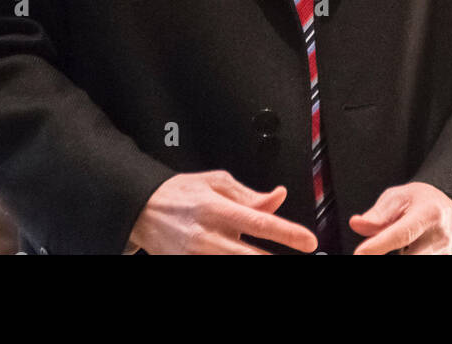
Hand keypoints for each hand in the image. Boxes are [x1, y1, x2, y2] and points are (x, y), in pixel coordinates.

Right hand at [127, 170, 318, 254]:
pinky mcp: (188, 264)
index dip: (287, 233)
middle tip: (300, 259)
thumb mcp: (216, 182)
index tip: (308, 241)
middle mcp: (208, 234)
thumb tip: (278, 197)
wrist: (142, 208)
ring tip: (270, 259)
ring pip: (234, 265)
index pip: (259, 221)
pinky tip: (247, 258)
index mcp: (217, 208)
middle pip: (250, 255)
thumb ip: (249, 194)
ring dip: (256, 262)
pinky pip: (215, 268)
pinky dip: (231, 264)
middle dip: (273, 260)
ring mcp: (197, 254)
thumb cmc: (180, 192)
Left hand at [350, 181, 451, 253]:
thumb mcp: (399, 197)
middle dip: (388, 256)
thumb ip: (378, 214)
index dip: (378, 246)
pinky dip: (406, 258)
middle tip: (367, 254)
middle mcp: (439, 238)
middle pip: (413, 257)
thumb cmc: (422, 202)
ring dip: (396, 257)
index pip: (402, 234)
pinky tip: (399, 251)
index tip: (359, 253)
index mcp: (428, 214)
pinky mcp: (444, 262)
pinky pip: (420, 263)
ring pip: (416, 261)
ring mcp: (443, 255)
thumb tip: (356, 224)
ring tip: (378, 250)